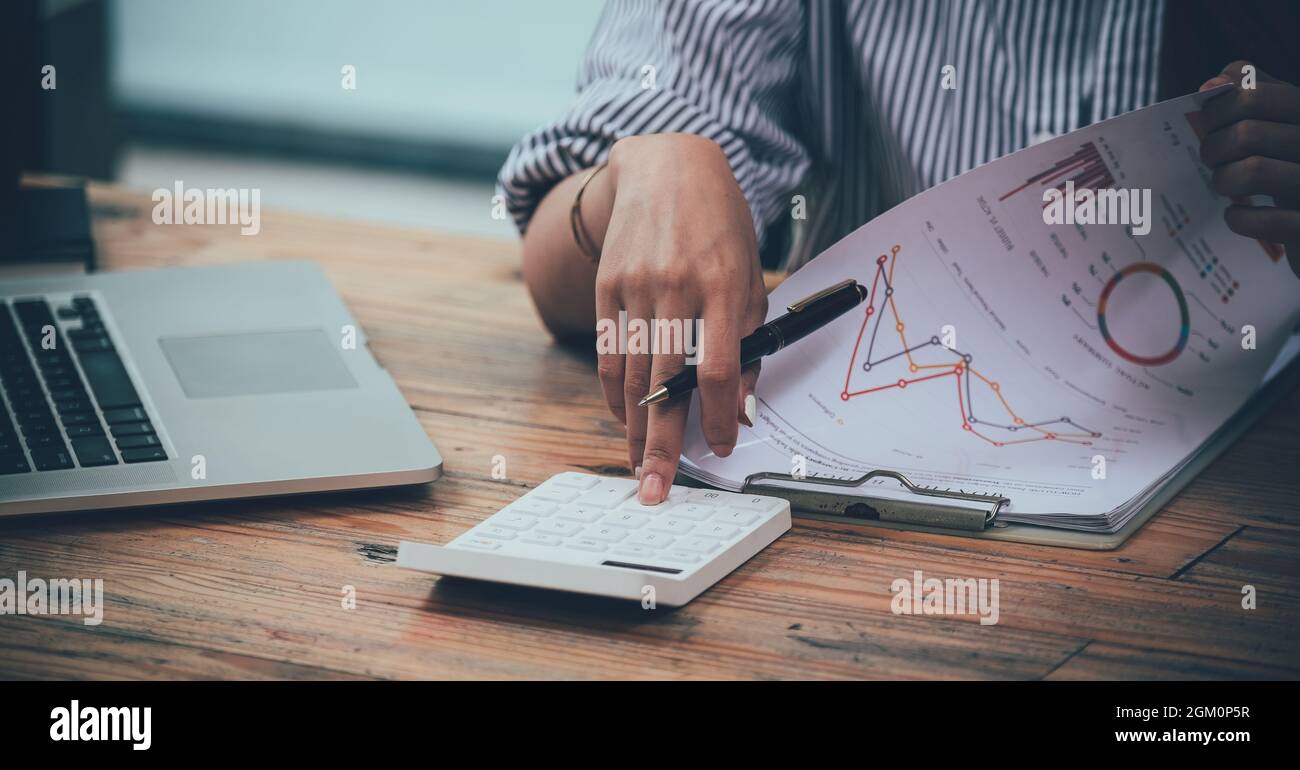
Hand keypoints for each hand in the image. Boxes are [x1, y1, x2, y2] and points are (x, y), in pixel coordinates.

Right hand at [597, 134, 766, 503]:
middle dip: (662, 443)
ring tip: (639, 465)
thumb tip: (742, 409)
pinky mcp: (608, 284)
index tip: (721, 448)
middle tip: (657, 488)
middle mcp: (678, 287)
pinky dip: (613, 391)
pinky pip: (609, 351)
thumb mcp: (753, 278)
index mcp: (725, 286)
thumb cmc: (722, 229)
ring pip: (634, 374)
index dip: (719, 417)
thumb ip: (750, 343)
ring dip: (634, 428)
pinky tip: (621, 418)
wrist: (668, 167)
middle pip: (668, 382)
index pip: (719, 369)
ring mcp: (637, 285)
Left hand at [1198, 61, 1299, 277]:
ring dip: (1224, 180)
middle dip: (1214, 148)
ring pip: (1254, 171)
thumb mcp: (1282, 122)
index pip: (1253, 94)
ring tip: (1224, 184)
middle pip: (1247, 133)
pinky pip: (1268, 220)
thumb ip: (1253, 94)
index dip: (1217, 110)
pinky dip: (1240, 219)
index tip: (1208, 124)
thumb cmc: (1292, 164)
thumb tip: (1212, 83)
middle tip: (1211, 159)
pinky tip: (1236, 216)